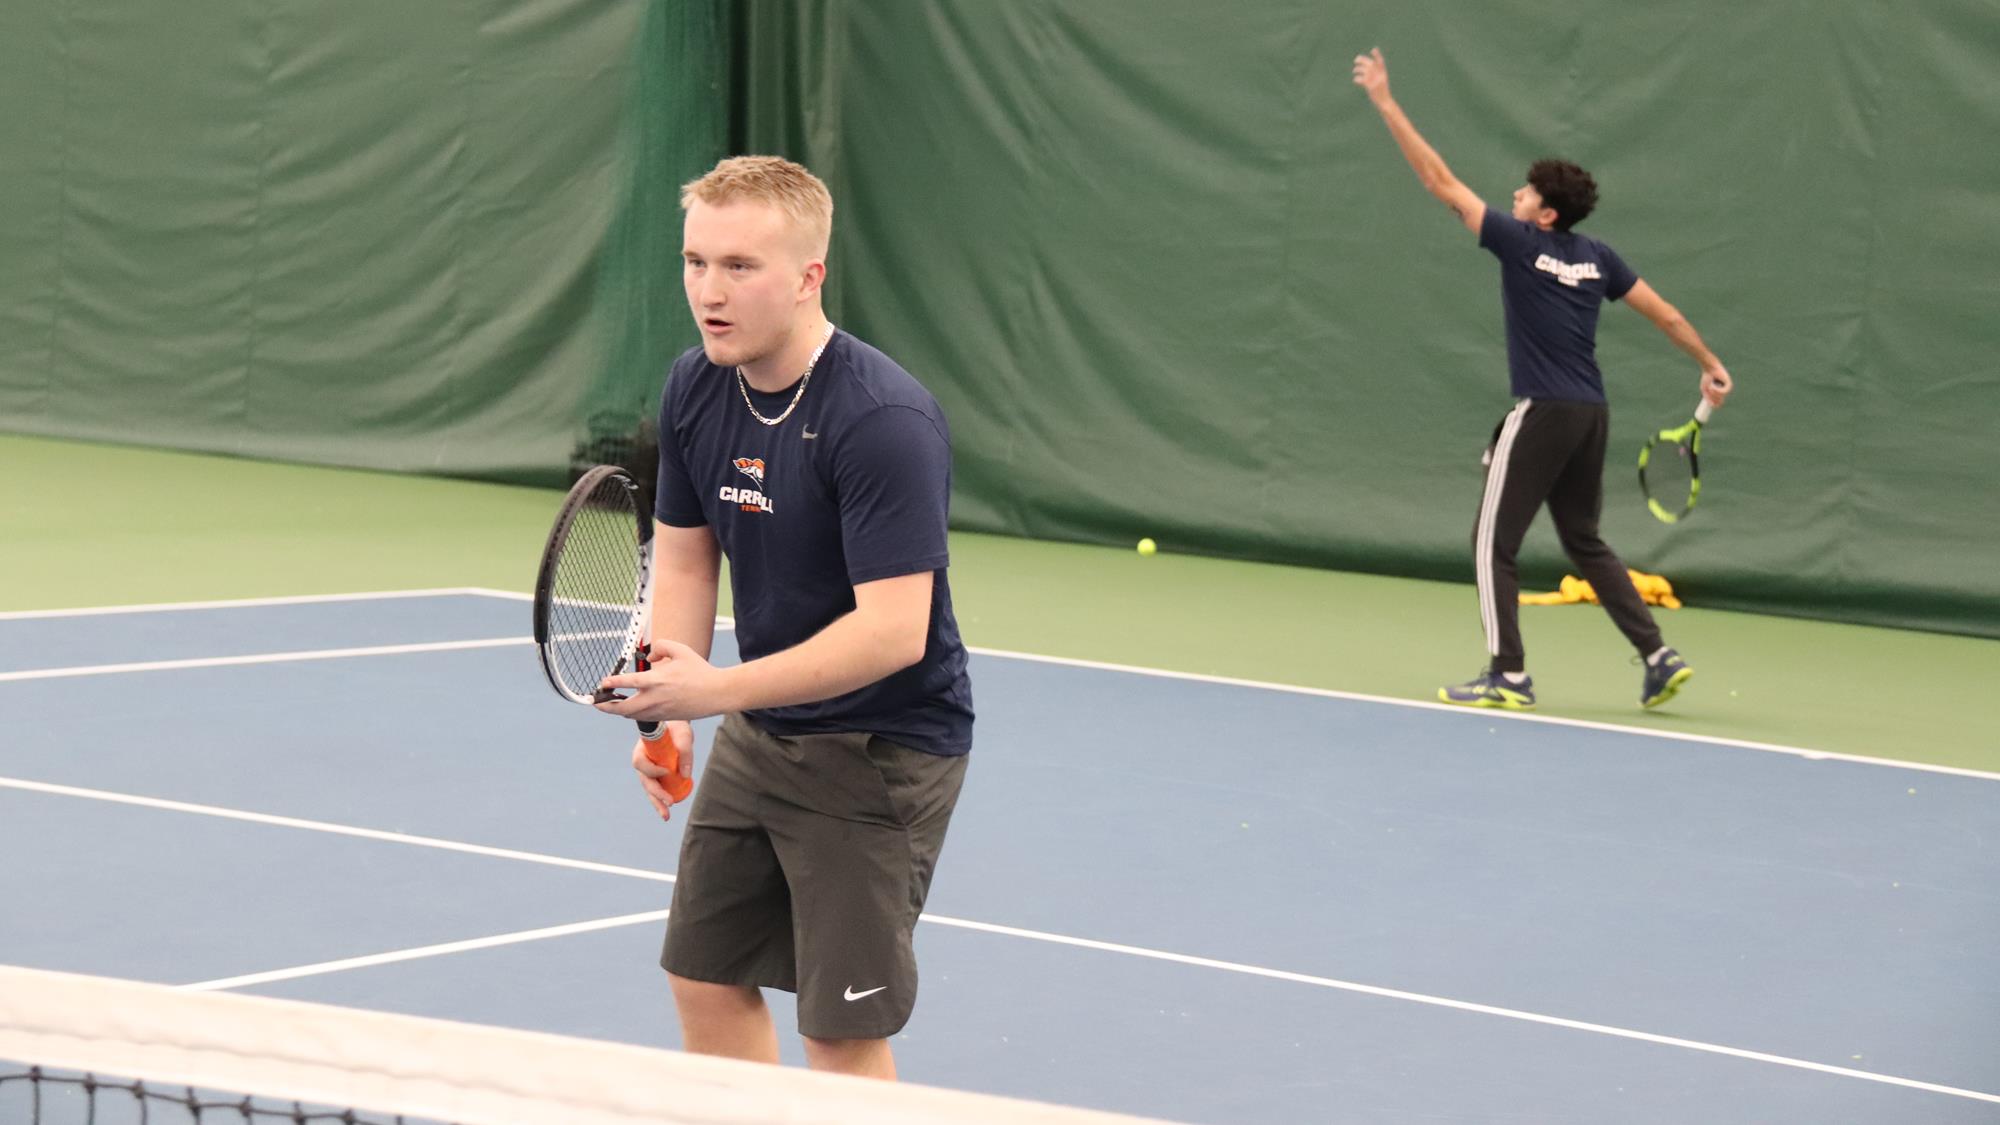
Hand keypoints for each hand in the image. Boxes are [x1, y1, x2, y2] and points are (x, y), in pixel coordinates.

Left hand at [595, 638, 726, 722]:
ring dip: (619, 711)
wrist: (717, 693)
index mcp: (658, 680)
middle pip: (624, 709)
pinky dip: (633, 713)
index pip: (629, 682)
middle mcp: (656, 698)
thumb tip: (648, 658)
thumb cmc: (699, 670)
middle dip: (606, 707)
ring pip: (632, 715)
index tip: (602, 683)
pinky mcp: (666, 717)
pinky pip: (643, 717)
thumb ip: (660, 647)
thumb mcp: (680, 650)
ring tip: (610, 705)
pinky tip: (630, 708)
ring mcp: (660, 710)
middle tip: (597, 703)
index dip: (613, 683)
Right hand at [632, 721, 694, 820]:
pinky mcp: (657, 777)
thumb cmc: (677, 727)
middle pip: (645, 781)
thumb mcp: (684, 734)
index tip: (667, 772)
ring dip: (658, 803)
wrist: (677, 727)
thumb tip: (685, 775)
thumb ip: (685, 751)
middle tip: (669, 802)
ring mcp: (648, 771)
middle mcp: (642, 762)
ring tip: (666, 817)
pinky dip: (662, 801)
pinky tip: (668, 811)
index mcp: (642, 748)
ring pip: (650, 790)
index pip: (640, 763)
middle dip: (656, 794)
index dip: (652, 770)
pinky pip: (658, 790)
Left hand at [1352, 47, 1388, 99]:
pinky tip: (1355, 80)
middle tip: (1356, 60)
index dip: (1377, 55)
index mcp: (1383, 74)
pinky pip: (1362, 79)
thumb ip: (1377, 75)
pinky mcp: (1371, 87)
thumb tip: (1367, 69)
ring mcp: (1376, 81)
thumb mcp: (1381, 82)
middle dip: (1363, 60)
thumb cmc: (1382, 92)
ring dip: (1358, 69)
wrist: (1385, 102)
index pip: (1381, 62)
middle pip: (1371, 64)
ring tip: (1355, 70)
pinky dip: (1357, 78)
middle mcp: (1380, 76)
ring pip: (1365, 71)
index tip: (1373, 49)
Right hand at [1700, 363, 1732, 406]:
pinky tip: (1714, 387)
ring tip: (1710, 387)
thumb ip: (1707, 398)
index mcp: (1719, 393)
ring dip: (1714, 394)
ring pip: (1721, 397)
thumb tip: (1712, 406)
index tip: (1709, 405)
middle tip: (1708, 392)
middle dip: (1713, 399)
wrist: (1709, 369)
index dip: (1714, 406)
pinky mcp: (1729, 384)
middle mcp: (1724, 391)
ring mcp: (1727, 388)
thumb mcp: (1705, 390)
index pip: (1718, 403)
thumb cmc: (1707, 378)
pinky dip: (1717, 390)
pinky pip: (1723, 392)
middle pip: (1719, 402)